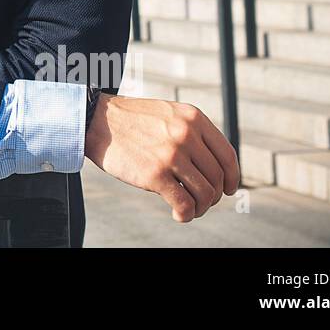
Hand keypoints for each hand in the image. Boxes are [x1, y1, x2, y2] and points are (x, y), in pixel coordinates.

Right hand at [84, 93, 240, 222]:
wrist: (96, 121)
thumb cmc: (130, 121)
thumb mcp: (168, 114)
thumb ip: (191, 132)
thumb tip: (212, 166)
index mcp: (193, 118)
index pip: (227, 155)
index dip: (232, 177)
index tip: (229, 189)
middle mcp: (186, 134)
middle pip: (217, 178)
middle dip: (213, 196)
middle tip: (203, 201)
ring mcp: (172, 155)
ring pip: (205, 194)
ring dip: (201, 208)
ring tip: (190, 209)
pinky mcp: (155, 175)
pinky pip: (184, 204)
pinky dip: (186, 215)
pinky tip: (178, 214)